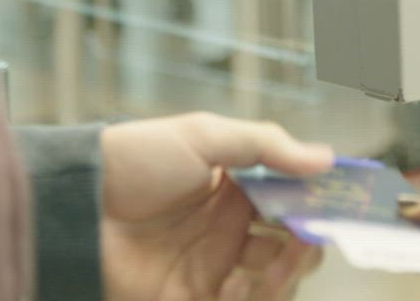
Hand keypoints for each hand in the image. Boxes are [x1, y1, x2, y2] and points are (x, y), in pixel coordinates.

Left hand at [99, 112, 334, 300]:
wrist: (71, 205)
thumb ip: (267, 145)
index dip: (321, 197)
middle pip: (291, 240)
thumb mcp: (204, 135)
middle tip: (322, 227)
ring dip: (296, 265)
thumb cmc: (132, 161)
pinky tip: (272, 274)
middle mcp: (229, 228)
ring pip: (275, 276)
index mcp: (235, 187)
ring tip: (297, 249)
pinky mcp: (191, 296)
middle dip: (314, 235)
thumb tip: (326, 159)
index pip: (292, 196)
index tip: (348, 197)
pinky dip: (268, 292)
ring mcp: (212, 265)